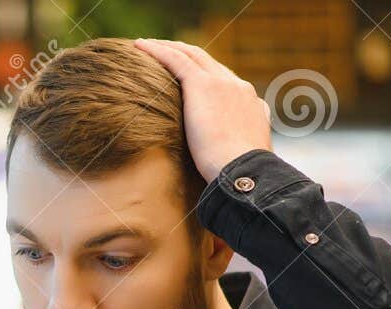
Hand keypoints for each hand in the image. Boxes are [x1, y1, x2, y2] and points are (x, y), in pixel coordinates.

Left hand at [134, 38, 271, 181]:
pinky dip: (158, 50)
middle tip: (162, 54)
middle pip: (208, 63)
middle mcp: (239, 88)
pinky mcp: (204, 86)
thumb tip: (219, 169)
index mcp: (250, 105)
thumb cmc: (240, 180)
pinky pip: (177, 60)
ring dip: (168, 48)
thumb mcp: (240, 162)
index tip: (186, 79)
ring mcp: (223, 84)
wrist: (244, 173)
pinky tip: (140, 46)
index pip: (225, 83)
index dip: (204, 76)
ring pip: (192, 55)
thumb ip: (232, 154)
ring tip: (146, 46)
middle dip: (185, 56)